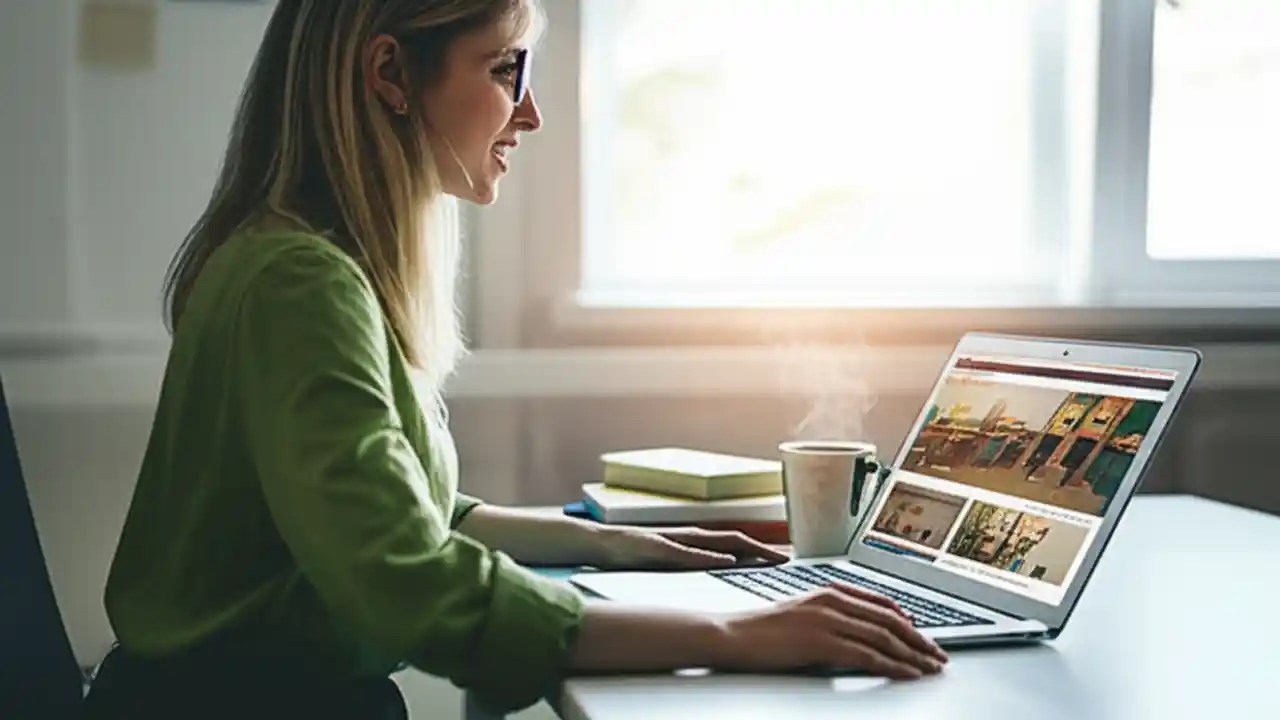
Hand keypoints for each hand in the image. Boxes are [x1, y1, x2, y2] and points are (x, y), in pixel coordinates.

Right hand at [597, 526, 789, 569]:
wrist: (600, 542)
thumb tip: (717, 577)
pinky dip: (709, 555)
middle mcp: (691, 537)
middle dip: (763, 549)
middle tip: (787, 560)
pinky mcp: (660, 546)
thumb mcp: (670, 562)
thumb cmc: (634, 554)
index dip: (762, 550)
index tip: (785, 561)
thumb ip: (692, 566)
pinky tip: (725, 560)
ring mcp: (676, 540)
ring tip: (768, 557)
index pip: (736, 544)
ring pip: (719, 541)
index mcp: (695, 542)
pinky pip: (688, 551)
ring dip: (746, 548)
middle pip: (736, 539)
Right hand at [716, 582, 948, 678]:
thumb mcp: (799, 615)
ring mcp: (828, 621)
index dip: (907, 619)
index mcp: (828, 592)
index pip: (880, 603)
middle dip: (919, 639)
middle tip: (938, 654)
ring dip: (913, 655)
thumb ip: (828, 618)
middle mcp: (832, 601)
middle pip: (890, 620)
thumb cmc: (760, 630)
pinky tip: (907, 674)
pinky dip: (893, 666)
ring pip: (884, 638)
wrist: (732, 635)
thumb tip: (854, 634)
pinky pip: (868, 655)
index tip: (923, 634)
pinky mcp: (822, 642)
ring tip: (930, 667)